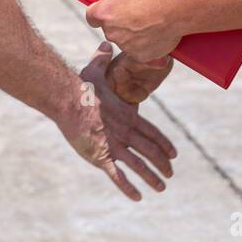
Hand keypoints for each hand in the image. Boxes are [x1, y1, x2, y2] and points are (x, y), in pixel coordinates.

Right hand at [57, 43, 177, 200]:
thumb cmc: (80, 86)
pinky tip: (137, 197)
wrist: (68, 100)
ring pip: (139, 165)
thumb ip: (102, 60)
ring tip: (162, 187)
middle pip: (150, 151)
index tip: (173, 154)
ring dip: (152, 177)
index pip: (152, 132)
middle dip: (162, 163)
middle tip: (170, 173)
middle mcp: (126, 132)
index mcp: (127, 115)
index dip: (164, 144)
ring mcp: (115, 145)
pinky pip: (118, 175)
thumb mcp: (95, 70)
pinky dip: (128, 187)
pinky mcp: (101, 156)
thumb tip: (105, 44)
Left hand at [84, 0, 183, 62]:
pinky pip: (140, 51)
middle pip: (109, 28)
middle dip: (119, 21)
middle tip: (136, 9)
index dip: (101, 10)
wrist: (179, 7)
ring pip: (125, 40)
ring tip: (148, 19)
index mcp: (104, 13)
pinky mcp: (142, 56)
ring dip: (132, 33)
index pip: (91, 16)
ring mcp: (127, 46)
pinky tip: (156, 32)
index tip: (113, 6)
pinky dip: (145, 44)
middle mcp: (111, 33)